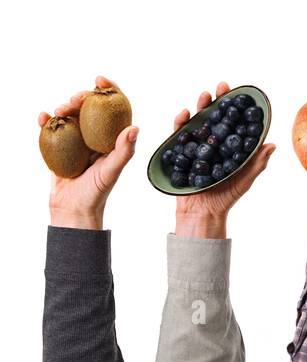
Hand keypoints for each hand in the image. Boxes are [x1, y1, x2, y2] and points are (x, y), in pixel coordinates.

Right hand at [42, 76, 138, 230]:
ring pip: (69, 116)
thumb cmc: (97, 192)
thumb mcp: (112, 171)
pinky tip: (43, 116)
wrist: (73, 210)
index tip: (100, 79)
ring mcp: (76, 141)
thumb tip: (135, 127)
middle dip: (81, 97)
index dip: (109, 90)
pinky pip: (51, 130)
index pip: (115, 109)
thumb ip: (123, 150)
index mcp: (112, 139)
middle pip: (89, 108)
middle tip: (75, 99)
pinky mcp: (58, 148)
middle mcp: (95, 137)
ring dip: (63, 108)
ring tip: (60, 110)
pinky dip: (46, 121)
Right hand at [172, 82, 276, 238]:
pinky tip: (184, 114)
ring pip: (198, 121)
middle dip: (218, 100)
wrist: (202, 213)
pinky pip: (179, 135)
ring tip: (205, 95)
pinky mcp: (180, 152)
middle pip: (216, 117)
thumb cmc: (226, 197)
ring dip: (200, 107)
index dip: (238, 108)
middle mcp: (214, 143)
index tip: (243, 94)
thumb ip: (257, 163)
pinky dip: (180, 124)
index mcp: (231, 147)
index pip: (235, 123)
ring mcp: (197, 146)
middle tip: (222, 86)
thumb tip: (272, 145)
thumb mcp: (245, 180)